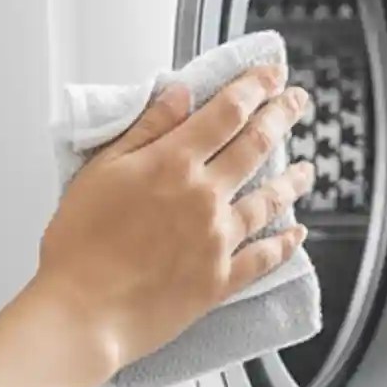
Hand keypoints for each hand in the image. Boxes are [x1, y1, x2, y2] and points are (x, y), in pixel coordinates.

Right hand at [34, 65, 314, 375]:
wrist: (82, 312)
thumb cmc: (79, 243)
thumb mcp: (101, 170)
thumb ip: (146, 128)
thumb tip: (180, 92)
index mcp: (174, 163)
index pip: (227, 112)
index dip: (255, 87)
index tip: (272, 74)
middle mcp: (205, 197)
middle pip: (256, 146)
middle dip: (282, 117)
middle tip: (298, 100)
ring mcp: (218, 239)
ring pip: (269, 200)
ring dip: (292, 180)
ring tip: (307, 170)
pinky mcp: (221, 280)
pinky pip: (264, 257)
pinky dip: (285, 244)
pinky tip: (297, 233)